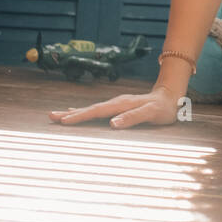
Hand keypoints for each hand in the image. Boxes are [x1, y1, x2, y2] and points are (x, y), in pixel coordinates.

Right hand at [49, 86, 181, 128]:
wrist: (171, 97)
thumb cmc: (163, 109)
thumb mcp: (151, 114)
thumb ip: (134, 118)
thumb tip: (113, 124)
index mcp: (122, 104)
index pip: (97, 111)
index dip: (81, 116)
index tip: (64, 121)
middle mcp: (116, 102)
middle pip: (90, 109)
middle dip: (70, 114)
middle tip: (51, 116)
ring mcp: (116, 104)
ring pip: (91, 109)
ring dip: (74, 113)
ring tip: (57, 115)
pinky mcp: (117, 107)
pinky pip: (97, 110)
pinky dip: (84, 112)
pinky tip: (76, 112)